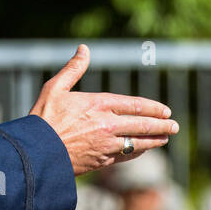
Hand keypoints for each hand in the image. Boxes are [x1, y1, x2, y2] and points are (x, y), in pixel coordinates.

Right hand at [29, 44, 177, 175]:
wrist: (35, 153)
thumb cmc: (42, 118)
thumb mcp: (55, 87)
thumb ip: (74, 68)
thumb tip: (84, 48)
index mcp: (98, 104)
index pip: (135, 106)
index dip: (153, 108)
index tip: (165, 110)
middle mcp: (107, 124)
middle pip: (142, 125)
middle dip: (161, 125)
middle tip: (175, 125)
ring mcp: (106, 144)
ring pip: (138, 142)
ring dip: (154, 140)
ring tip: (166, 138)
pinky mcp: (101, 161)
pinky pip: (126, 156)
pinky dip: (137, 152)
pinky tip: (143, 150)